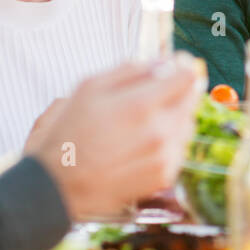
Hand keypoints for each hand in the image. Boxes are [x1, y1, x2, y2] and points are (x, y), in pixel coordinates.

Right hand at [25, 54, 204, 219]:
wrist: (56, 187)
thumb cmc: (67, 135)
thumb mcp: (89, 88)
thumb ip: (130, 70)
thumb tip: (164, 62)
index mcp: (140, 106)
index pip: (187, 77)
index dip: (182, 66)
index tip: (175, 64)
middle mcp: (159, 132)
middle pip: (192, 99)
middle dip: (179, 89)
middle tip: (157, 90)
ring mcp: (164, 157)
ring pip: (187, 123)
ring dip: (174, 114)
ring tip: (143, 119)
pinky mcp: (164, 177)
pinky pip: (179, 148)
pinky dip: (169, 140)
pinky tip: (142, 142)